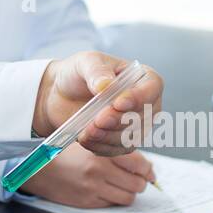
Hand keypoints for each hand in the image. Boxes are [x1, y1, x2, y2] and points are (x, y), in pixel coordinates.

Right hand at [19, 148, 155, 207]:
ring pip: (128, 197)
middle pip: (137, 184)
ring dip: (129, 193)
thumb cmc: (65, 153)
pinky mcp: (88, 203)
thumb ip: (113, 148)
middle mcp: (99, 171)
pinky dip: (115, 199)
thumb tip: (141, 161)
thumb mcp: (89, 141)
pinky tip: (108, 191)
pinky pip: (113, 204)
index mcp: (102, 151)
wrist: (40, 169)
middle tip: (136, 179)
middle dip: (140, 182)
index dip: (147, 169)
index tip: (148, 171)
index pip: (139, 164)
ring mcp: (94, 189)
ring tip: (123, 186)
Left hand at [32, 52, 163, 155]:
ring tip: (87, 131)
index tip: (118, 103)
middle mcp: (144, 102)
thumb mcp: (85, 63)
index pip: (153, 87)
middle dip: (119, 120)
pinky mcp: (122, 141)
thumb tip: (106, 85)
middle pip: (143, 116)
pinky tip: (85, 138)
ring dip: (109, 136)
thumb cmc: (78, 74)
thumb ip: (96, 71)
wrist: (59, 94)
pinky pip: (118, 150)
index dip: (139, 97)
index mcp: (141, 77)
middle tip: (98, 120)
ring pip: (131, 137)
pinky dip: (101, 146)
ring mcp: (135, 124)